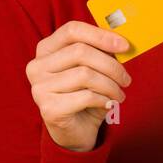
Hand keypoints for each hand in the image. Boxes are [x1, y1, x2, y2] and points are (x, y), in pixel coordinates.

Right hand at [25, 20, 130, 152]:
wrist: (75, 131)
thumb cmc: (85, 95)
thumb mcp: (94, 69)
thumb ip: (102, 53)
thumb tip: (122, 43)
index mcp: (46, 49)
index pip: (72, 30)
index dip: (100, 35)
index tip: (124, 46)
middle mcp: (37, 66)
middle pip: (81, 52)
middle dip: (111, 66)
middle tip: (126, 79)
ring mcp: (39, 87)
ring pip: (85, 75)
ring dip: (110, 85)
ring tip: (119, 94)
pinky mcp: (48, 108)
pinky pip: (86, 96)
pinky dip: (104, 100)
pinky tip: (108, 104)